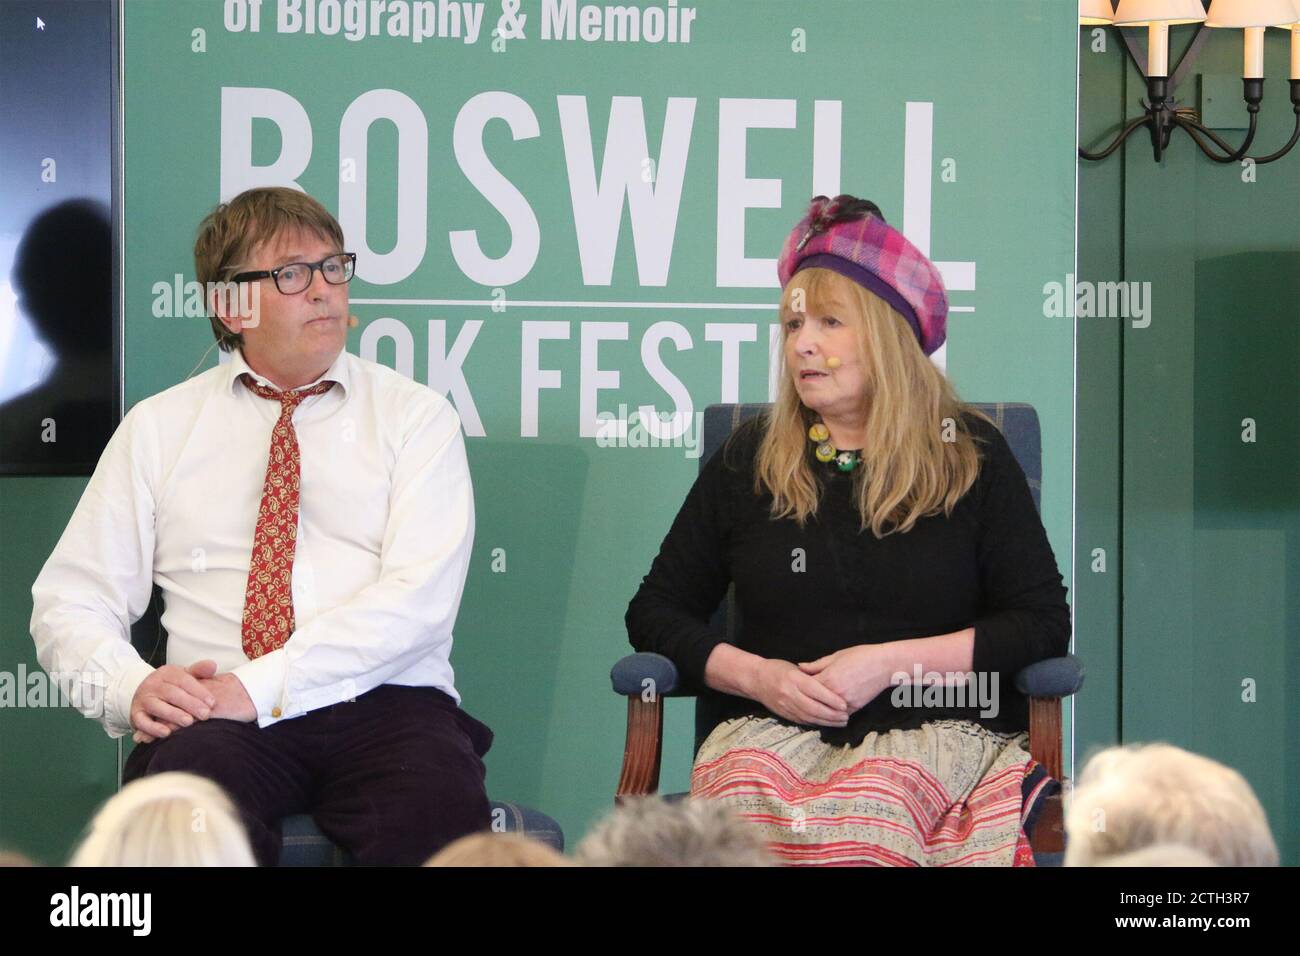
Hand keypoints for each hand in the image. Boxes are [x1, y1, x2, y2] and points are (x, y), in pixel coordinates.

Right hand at [131, 662, 255, 743]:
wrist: (142, 691)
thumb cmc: (171, 685)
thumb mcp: (184, 675)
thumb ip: (199, 671)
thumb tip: (213, 665)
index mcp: (167, 673)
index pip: (183, 680)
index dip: (199, 691)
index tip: (212, 703)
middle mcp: (153, 685)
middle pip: (172, 693)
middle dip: (190, 704)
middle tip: (205, 715)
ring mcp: (143, 700)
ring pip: (157, 707)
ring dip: (173, 715)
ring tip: (188, 722)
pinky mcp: (136, 714)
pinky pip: (142, 722)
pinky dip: (152, 728)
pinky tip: (165, 733)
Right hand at [749, 658, 849, 727]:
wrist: (754, 679)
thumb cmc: (777, 669)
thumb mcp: (794, 667)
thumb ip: (811, 675)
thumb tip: (830, 683)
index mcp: (794, 678)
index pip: (815, 691)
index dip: (831, 699)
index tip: (844, 704)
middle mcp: (789, 693)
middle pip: (814, 707)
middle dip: (832, 714)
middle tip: (846, 716)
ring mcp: (785, 705)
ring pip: (809, 717)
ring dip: (827, 722)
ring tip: (841, 722)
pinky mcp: (784, 714)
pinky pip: (802, 720)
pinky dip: (816, 723)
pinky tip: (826, 723)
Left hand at [798, 645, 895, 712]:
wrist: (885, 665)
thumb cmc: (860, 656)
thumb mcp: (836, 656)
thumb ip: (816, 665)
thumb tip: (800, 667)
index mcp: (828, 678)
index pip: (805, 688)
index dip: (798, 687)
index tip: (793, 687)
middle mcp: (835, 693)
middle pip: (813, 702)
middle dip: (805, 701)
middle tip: (797, 701)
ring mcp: (846, 703)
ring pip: (825, 712)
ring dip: (817, 711)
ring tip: (808, 708)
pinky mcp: (855, 708)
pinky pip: (838, 715)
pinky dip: (831, 714)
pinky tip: (825, 711)